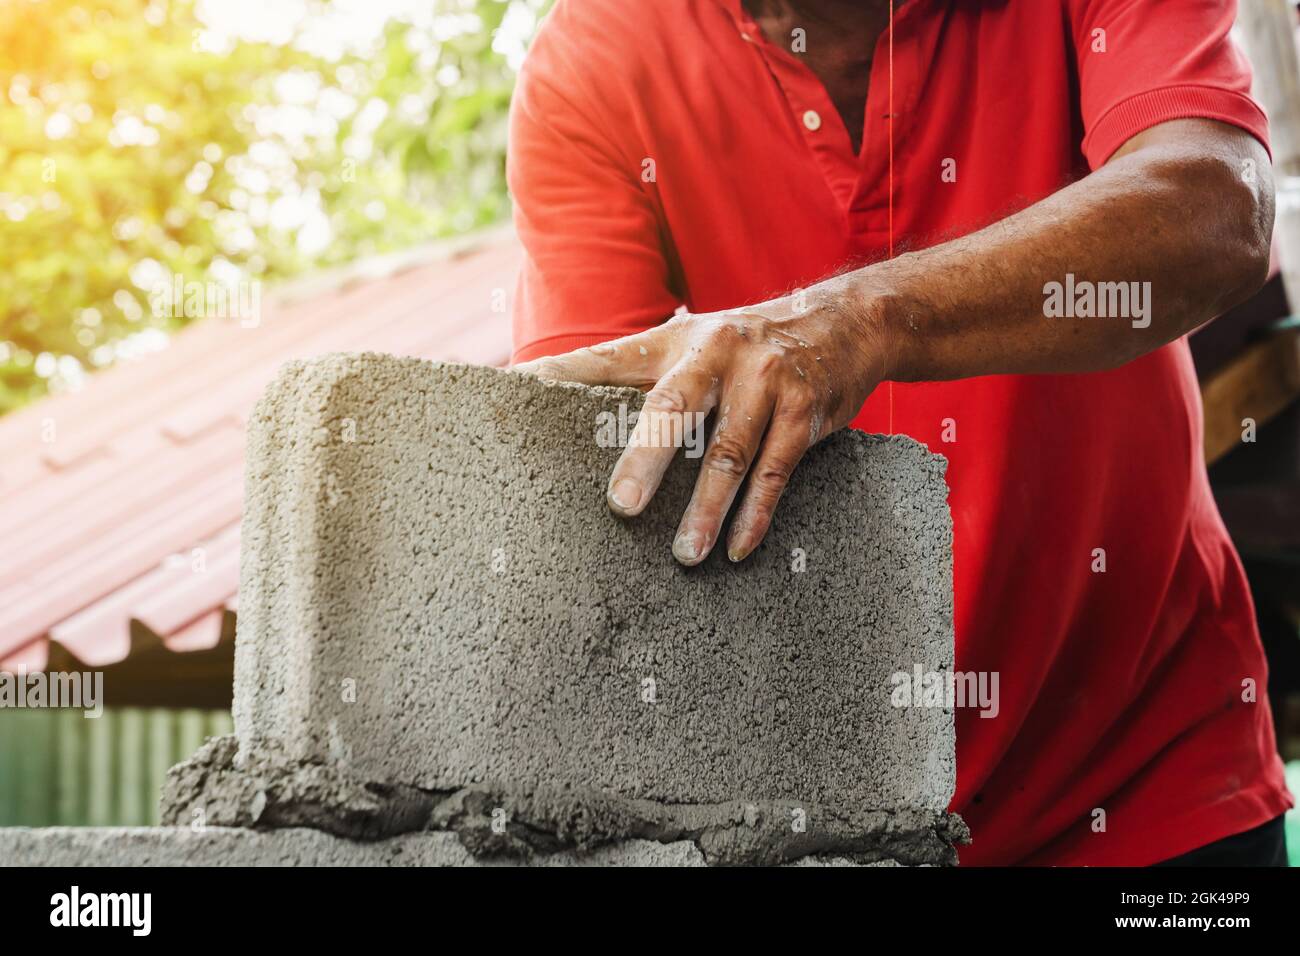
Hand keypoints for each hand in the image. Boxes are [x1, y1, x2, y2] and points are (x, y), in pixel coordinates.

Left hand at [515, 287, 888, 564]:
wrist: (847, 323)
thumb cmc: (747, 347)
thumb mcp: (692, 342)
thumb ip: (642, 375)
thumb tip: (570, 411)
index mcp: (674, 340)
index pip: (606, 359)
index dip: (560, 376)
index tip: (513, 395)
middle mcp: (716, 353)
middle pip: (674, 407)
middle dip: (646, 458)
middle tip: (621, 506)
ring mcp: (764, 381)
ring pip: (730, 453)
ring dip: (706, 510)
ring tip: (683, 555)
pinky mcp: (804, 412)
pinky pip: (776, 472)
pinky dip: (756, 515)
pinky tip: (737, 549)